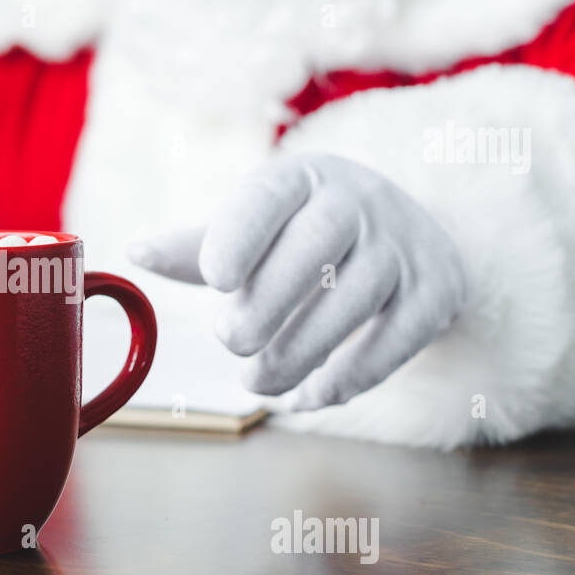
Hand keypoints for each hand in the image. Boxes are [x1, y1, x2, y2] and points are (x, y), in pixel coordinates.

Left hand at [129, 152, 466, 409]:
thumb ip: (198, 247)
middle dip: (270, 301)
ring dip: (302, 349)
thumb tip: (137, 253)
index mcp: (300, 178)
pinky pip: (396, 338)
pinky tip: (312, 395)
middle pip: (316, 246)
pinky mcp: (437, 291)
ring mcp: (405, 245)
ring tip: (258, 382)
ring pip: (356, 297)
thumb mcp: (254, 227)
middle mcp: (359, 201)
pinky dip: (353, 374)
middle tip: (231, 342)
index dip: (241, 235)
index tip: (215, 278)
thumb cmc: (301, 232)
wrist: (402, 229)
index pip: (268, 197)